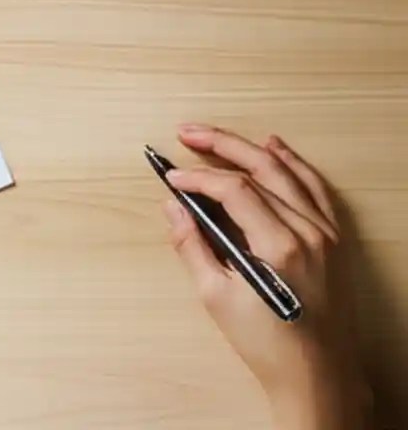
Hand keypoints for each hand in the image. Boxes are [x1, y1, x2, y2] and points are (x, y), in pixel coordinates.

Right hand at [163, 125, 370, 428]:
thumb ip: (193, 246)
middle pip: (262, 169)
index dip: (199, 177)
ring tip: (218, 135)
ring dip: (251, 148)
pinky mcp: (333, 239)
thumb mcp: (217, 298)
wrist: (316, 373)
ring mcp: (325, 233)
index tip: (172, 178)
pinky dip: (293, 163)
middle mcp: (308, 232)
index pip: (234, 190)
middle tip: (187, 132)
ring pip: (288, 173)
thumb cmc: (267, 343)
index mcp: (279, 246)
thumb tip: (173, 208)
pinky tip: (275, 147)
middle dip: (221, 145)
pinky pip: (314, 188)